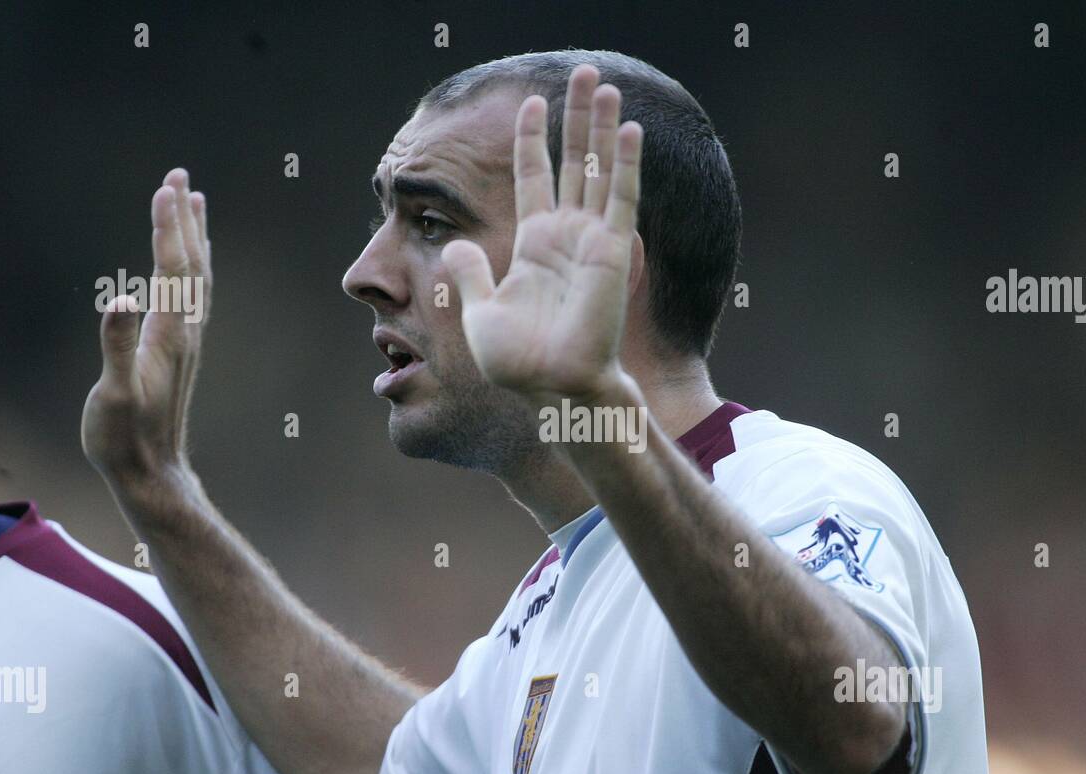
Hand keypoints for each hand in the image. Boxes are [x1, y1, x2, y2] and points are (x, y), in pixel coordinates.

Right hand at [82, 168, 211, 491]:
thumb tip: (118, 301)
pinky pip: (192, 297)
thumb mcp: (113, 394)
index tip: (167, 186)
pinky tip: (188, 264)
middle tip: (179, 176)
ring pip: (196, 278)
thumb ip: (116, 348)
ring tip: (193, 203)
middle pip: (191, 263)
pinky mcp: (180, 352)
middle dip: (184, 218)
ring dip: (193, 238)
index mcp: (169, 334)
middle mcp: (185, 331)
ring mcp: (185, 341)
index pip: (173, 268)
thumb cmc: (124, 438)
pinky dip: (191, 268)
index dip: (168, 226)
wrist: (151, 471)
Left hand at [441, 65, 642, 405]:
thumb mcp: (480, 311)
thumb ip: (471, 274)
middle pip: (573, 162)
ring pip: (598, 169)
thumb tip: (456, 244)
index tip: (531, 103)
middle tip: (584, 74)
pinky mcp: (612, 252)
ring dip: (602, 126)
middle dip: (576, 118)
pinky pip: (621, 199)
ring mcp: (591, 241)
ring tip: (606, 84)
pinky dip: (625, 163)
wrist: (550, 387)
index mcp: (534, 246)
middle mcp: (566, 236)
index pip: (534, 177)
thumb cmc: (516, 361)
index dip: (533, 139)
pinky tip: (629, 128)